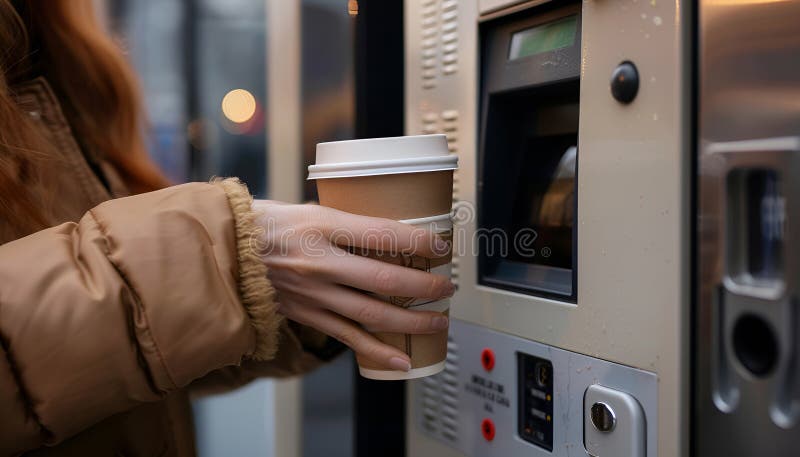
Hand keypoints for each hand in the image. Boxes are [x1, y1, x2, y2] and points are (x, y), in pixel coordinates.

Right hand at [252, 200, 452, 371]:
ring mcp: (314, 294)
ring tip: (439, 321)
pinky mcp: (308, 315)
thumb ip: (345, 222)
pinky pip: (348, 338)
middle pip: (386, 279)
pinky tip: (403, 359)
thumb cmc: (264, 224)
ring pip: (373, 313)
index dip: (420, 240)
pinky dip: (378, 351)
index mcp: (321, 226)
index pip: (383, 233)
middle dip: (425, 286)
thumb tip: (385, 229)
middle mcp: (320, 262)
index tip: (443, 244)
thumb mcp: (307, 208)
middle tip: (447, 287)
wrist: (221, 254)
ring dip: (412, 320)